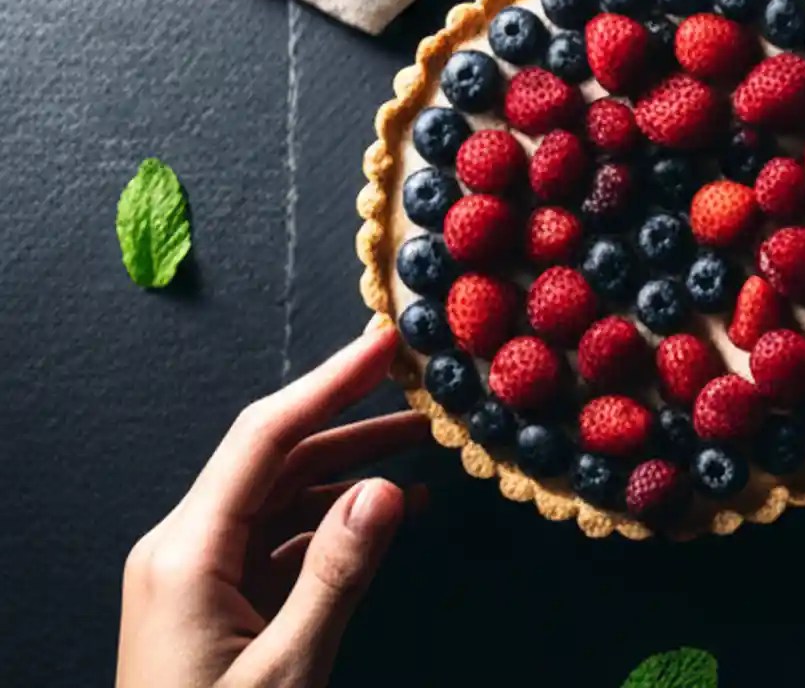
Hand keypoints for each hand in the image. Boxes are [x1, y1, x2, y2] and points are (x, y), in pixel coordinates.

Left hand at [117, 328, 429, 686]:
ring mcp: (200, 575)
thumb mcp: (285, 669)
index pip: (266, 439)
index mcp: (186, 551)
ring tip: (422, 453)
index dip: (330, 384)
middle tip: (421, 396)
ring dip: (350, 474)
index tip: (383, 346)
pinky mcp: (218, 602)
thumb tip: (387, 489)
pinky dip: (335, 526)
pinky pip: (281, 543)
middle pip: (277, 461)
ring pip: (283, 499)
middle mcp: (186, 548)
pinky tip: (388, 517)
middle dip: (353, 425)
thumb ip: (337, 574)